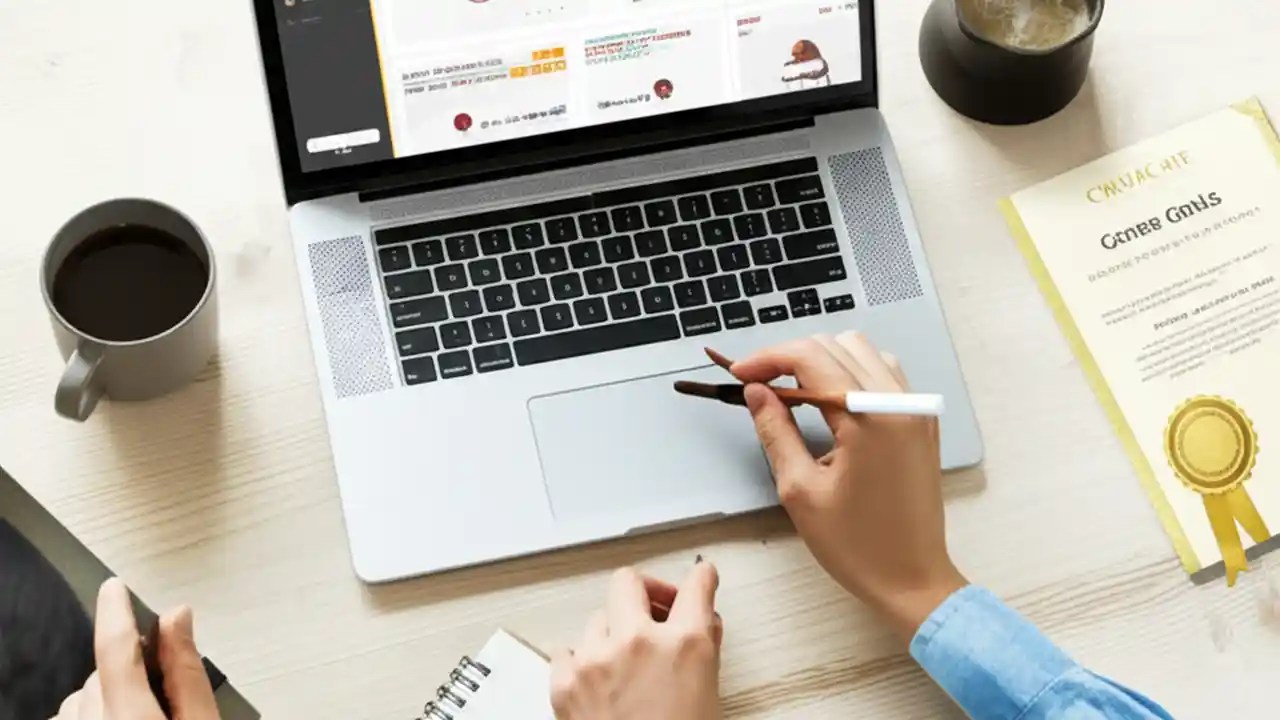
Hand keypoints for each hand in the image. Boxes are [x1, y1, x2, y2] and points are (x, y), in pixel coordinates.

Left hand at [51, 578, 219, 719]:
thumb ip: (187, 674)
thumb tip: (176, 617)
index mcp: (129, 715)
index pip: (114, 646)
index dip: (115, 611)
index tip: (114, 587)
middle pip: (102, 675)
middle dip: (129, 673)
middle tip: (160, 693)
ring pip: (83, 697)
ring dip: (106, 698)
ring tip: (139, 718)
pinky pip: (69, 716)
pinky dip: (89, 715)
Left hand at [550, 565, 722, 719]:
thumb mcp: (710, 702)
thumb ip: (704, 655)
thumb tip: (702, 629)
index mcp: (686, 647)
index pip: (697, 587)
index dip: (701, 578)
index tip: (700, 577)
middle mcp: (638, 642)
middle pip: (630, 582)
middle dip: (645, 592)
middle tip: (657, 610)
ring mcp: (596, 660)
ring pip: (598, 618)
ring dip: (613, 632)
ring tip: (625, 659)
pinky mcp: (564, 683)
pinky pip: (566, 651)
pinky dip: (580, 660)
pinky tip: (595, 678)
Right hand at [731, 333, 967, 641]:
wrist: (913, 579)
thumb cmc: (858, 546)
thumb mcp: (801, 490)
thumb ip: (776, 431)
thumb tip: (756, 392)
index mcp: (868, 418)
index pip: (810, 358)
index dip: (767, 359)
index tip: (740, 374)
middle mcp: (899, 403)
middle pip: (835, 345)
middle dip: (790, 357)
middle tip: (758, 385)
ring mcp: (916, 410)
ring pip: (862, 351)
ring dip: (822, 361)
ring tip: (790, 392)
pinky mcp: (922, 422)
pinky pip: (885, 374)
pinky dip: (851, 374)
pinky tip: (828, 401)